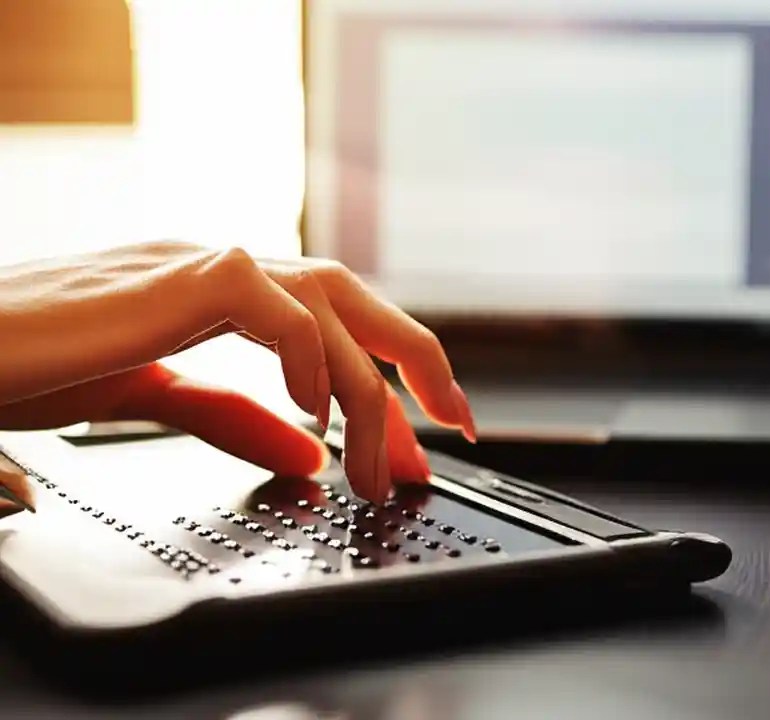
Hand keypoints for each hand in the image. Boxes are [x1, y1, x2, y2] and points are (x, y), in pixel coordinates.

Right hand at [0, 241, 476, 507]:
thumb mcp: (144, 396)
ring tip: (379, 462)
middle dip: (417, 360)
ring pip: (330, 300)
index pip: (329, 325)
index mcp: (212, 295)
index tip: (423, 437)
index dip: (387, 375)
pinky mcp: (174, 277)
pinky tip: (311, 415)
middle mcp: (216, 270)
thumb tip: (305, 452)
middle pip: (353, 294)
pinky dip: (310, 356)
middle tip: (454, 426)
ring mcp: (196, 265)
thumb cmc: (16, 363)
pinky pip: (275, 302)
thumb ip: (225, 416)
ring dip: (370, 388)